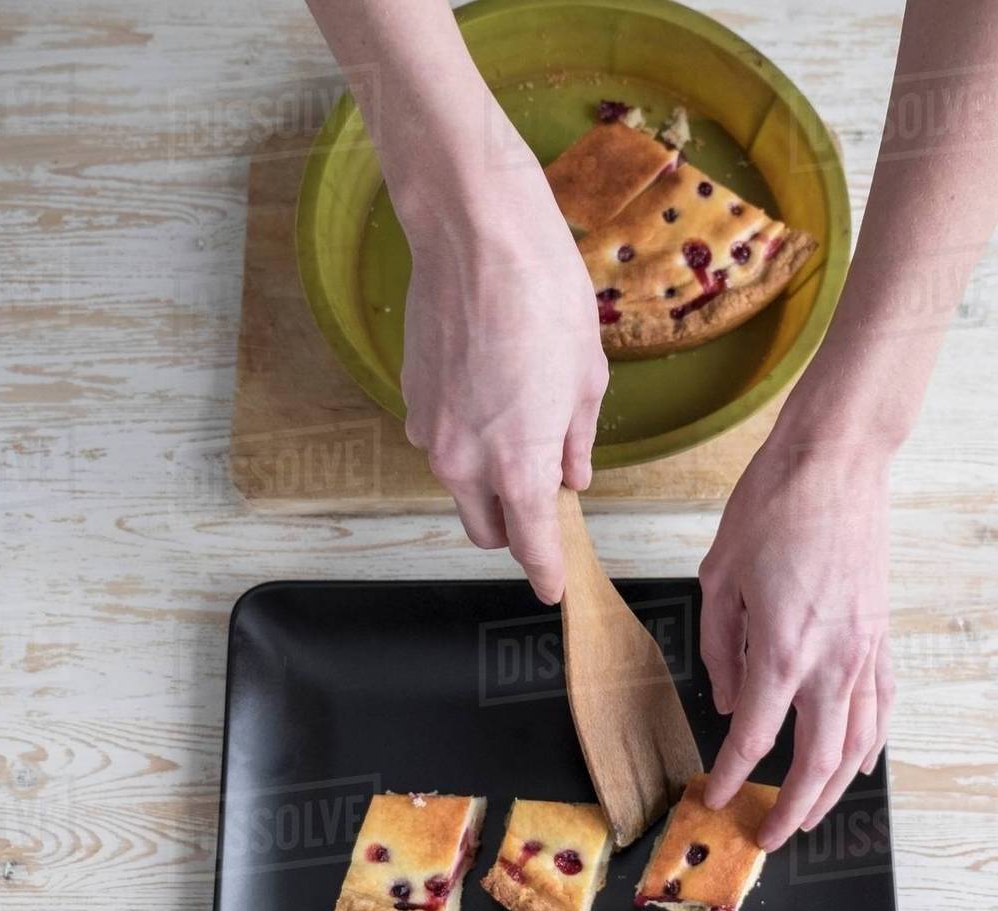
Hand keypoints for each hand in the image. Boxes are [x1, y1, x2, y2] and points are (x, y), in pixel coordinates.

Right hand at [400, 158, 608, 604]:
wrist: (477, 236)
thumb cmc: (545, 299)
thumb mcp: (586, 379)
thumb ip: (576, 443)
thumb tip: (571, 477)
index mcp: (518, 464)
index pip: (531, 547)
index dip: (546, 573)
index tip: (554, 588)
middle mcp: (465, 462)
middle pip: (486, 531)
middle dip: (514, 530)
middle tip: (544, 497)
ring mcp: (429, 433)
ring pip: (459, 489)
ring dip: (487, 483)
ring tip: (518, 428)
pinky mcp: (410, 402)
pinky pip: (440, 445)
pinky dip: (464, 442)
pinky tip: (488, 398)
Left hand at [698, 407, 894, 849]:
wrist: (836, 463)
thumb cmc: (771, 509)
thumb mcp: (719, 576)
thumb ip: (719, 647)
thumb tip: (725, 698)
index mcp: (781, 649)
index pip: (753, 737)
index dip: (734, 777)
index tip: (716, 800)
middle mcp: (831, 661)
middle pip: (816, 760)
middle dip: (791, 808)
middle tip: (767, 836)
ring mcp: (865, 650)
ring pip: (858, 743)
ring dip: (833, 789)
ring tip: (809, 815)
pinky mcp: (882, 633)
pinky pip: (883, 704)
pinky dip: (871, 742)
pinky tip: (857, 761)